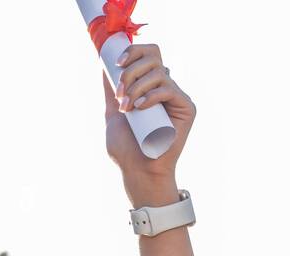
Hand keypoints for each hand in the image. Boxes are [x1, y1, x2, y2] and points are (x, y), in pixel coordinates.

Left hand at [103, 43, 194, 185]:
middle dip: (132, 70)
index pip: (148, 55)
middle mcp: (164, 88)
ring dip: (137, 86)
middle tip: (120, 92)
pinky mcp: (186, 107)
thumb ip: (110, 92)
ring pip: (159, 72)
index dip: (133, 52)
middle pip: (154, 57)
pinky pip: (169, 89)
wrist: (137, 170)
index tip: (116, 64)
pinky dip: (151, 95)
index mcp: (149, 86)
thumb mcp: (112, 114)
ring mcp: (176, 97)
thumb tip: (103, 67)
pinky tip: (140, 107)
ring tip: (126, 108)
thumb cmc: (126, 148)